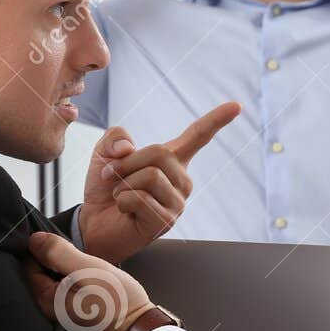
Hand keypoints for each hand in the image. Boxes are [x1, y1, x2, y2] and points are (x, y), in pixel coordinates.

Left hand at [26, 232, 151, 330]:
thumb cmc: (117, 303)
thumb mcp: (87, 270)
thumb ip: (58, 253)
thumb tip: (33, 239)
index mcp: (46, 299)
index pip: (29, 264)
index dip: (45, 248)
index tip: (66, 246)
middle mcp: (50, 308)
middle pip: (41, 271)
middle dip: (57, 258)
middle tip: (82, 261)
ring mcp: (63, 311)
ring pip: (57, 278)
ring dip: (69, 268)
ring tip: (90, 270)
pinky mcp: (76, 312)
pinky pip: (69, 287)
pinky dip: (78, 279)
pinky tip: (93, 281)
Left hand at [76, 101, 240, 265]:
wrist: (92, 224)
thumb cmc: (105, 189)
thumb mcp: (105, 154)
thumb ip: (115, 138)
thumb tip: (127, 149)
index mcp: (173, 160)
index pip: (198, 136)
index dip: (217, 119)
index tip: (237, 106)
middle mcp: (182, 180)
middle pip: (160, 153)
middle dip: (127, 162)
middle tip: (113, 176)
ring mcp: (178, 202)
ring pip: (151, 176)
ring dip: (123, 184)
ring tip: (121, 195)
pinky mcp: (166, 221)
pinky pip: (140, 198)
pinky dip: (122, 200)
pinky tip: (125, 211)